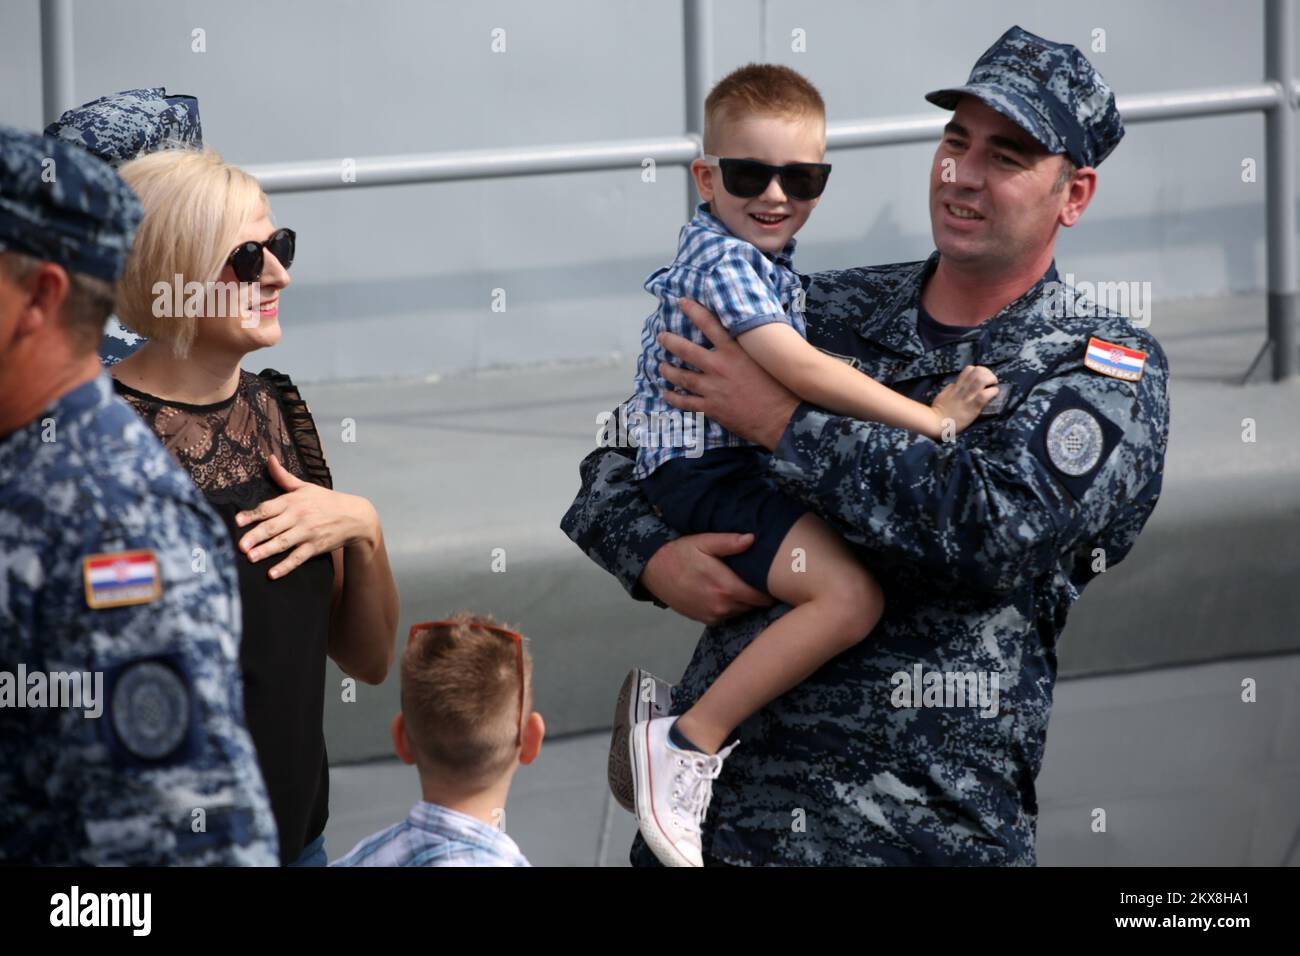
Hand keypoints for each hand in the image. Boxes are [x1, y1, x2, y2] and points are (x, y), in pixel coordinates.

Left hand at [235, 455, 379, 578]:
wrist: (355, 516)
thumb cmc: (327, 501)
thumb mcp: (305, 486)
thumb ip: (284, 476)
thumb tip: (269, 459)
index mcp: (293, 501)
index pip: (268, 508)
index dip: (252, 514)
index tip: (237, 521)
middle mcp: (299, 516)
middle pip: (273, 527)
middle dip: (255, 536)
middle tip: (240, 545)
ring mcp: (307, 533)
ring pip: (283, 543)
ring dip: (266, 551)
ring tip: (251, 558)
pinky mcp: (315, 547)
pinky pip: (298, 557)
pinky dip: (286, 566)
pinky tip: (272, 574)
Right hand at [640, 533, 774, 625]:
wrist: (653, 570)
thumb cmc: (679, 553)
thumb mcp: (703, 542)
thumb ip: (729, 542)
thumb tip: (752, 538)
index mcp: (726, 586)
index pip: (762, 596)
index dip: (771, 589)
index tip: (776, 579)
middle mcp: (722, 605)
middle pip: (755, 606)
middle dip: (761, 595)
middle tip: (765, 581)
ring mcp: (714, 615)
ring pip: (743, 612)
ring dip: (747, 602)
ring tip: (748, 586)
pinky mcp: (706, 620)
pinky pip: (729, 616)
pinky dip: (733, 607)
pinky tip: (730, 594)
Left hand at [657, 299, 799, 450]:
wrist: (782, 417)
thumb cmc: (781, 387)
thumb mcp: (767, 358)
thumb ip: (754, 346)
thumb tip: (752, 334)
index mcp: (734, 351)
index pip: (709, 324)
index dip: (693, 311)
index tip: (682, 302)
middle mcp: (719, 366)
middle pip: (686, 351)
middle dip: (670, 342)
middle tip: (661, 337)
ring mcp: (712, 388)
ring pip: (682, 377)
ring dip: (668, 371)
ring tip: (660, 366)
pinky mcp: (711, 408)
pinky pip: (686, 402)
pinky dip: (674, 398)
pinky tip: (666, 394)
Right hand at [930, 365, 999, 436]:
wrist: (937, 422)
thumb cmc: (939, 410)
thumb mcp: (944, 394)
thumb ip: (952, 388)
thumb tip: (957, 385)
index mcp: (956, 385)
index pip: (970, 369)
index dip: (979, 371)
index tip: (982, 378)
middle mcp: (963, 388)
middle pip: (978, 371)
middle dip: (988, 373)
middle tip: (990, 382)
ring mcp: (968, 397)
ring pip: (982, 379)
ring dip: (991, 380)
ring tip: (992, 386)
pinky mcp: (973, 406)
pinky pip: (985, 395)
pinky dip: (992, 392)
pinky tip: (992, 395)